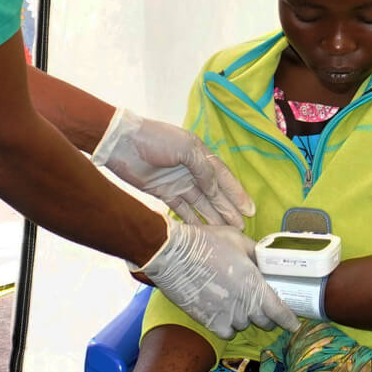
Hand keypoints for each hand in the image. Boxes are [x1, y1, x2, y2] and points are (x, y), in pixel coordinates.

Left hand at [93, 109, 253, 227]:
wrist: (121, 143)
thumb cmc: (155, 139)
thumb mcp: (185, 148)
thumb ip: (203, 169)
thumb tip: (215, 190)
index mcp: (199, 155)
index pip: (223, 177)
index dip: (237, 193)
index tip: (249, 209)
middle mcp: (191, 170)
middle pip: (214, 193)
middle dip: (228, 209)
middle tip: (241, 226)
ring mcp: (177, 182)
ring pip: (200, 203)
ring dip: (214, 216)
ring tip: (227, 231)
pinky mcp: (163, 192)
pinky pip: (182, 209)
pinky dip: (192, 219)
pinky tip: (203, 230)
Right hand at [141, 216, 296, 335]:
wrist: (172, 255)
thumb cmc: (206, 242)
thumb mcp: (238, 239)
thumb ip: (256, 253)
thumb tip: (265, 258)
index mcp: (255, 284)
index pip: (280, 312)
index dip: (289, 321)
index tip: (294, 325)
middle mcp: (245, 305)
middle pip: (264, 322)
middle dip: (266, 316)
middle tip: (261, 304)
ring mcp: (227, 316)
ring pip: (244, 325)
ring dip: (245, 317)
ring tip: (234, 300)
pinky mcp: (209, 322)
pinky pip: (227, 332)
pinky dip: (228, 325)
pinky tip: (223, 312)